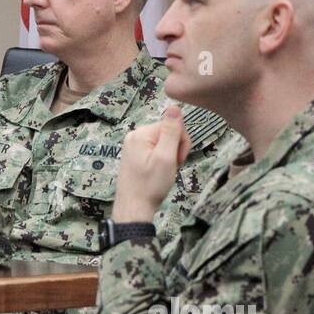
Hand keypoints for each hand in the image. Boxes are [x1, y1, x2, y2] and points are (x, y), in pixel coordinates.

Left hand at [113, 105, 190, 221]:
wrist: (134, 208)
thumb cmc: (150, 185)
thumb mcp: (166, 157)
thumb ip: (171, 131)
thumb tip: (175, 106)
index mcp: (141, 133)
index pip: (172, 125)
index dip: (181, 142)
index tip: (178, 160)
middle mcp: (134, 135)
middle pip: (167, 132)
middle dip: (175, 149)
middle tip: (171, 168)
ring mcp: (132, 146)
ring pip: (162, 143)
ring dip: (169, 156)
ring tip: (164, 172)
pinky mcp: (133, 156)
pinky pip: (154, 151)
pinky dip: (161, 161)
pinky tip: (157, 173)